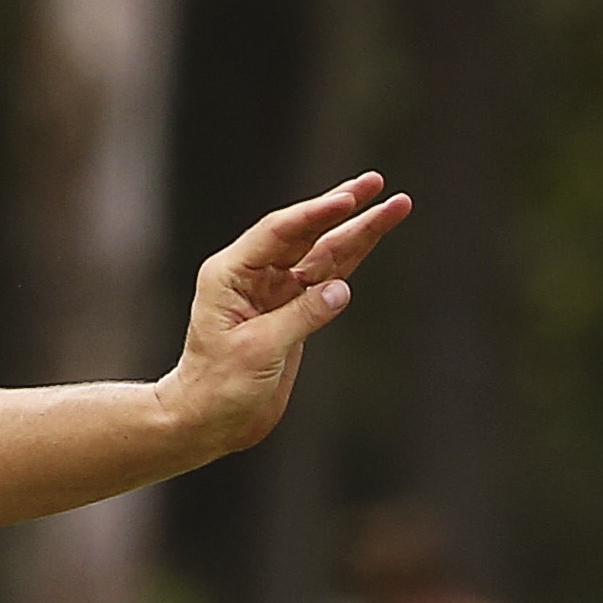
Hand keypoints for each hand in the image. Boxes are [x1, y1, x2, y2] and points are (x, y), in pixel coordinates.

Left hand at [155, 174, 412, 455]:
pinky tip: (373, 237)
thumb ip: (300, 317)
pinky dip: (352, 260)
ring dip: (358, 230)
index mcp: (231, 274)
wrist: (208, 421)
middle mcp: (253, 275)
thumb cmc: (218, 386)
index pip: (279, 233)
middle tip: (377, 182)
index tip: (349, 198)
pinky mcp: (292, 312)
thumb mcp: (258, 351)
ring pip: (324, 253)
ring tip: (394, 205)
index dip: (316, 214)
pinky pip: (327, 279)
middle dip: (343, 207)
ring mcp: (275, 291)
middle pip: (306, 233)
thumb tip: (340, 288)